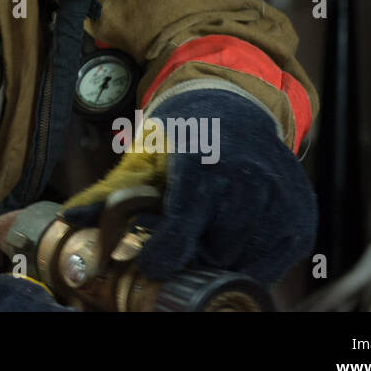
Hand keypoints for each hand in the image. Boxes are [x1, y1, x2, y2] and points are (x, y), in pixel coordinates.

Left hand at [65, 90, 315, 284]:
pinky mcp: (300, 219)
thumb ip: (108, 193)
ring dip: (220, 257)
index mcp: (202, 164)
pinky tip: (233, 232)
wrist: (236, 105)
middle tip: (181, 236)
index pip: (182, 229)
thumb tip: (69, 219)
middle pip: (212, 253)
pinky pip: (269, 264)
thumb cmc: (185, 133)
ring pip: (241, 263)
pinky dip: (248, 259)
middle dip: (193, 253)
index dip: (164, 254)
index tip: (152, 263)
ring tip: (208, 228)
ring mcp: (280, 202)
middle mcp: (248, 182)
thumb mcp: (144, 157)